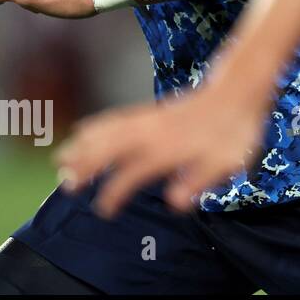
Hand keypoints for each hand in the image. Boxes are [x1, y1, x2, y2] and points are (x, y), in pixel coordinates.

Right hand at [55, 72, 268, 216]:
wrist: (240, 88)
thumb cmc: (236, 129)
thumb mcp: (227, 161)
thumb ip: (200, 182)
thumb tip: (175, 204)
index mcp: (169, 149)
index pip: (132, 174)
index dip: (115, 193)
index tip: (103, 211)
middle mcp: (154, 133)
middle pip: (110, 149)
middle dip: (85, 166)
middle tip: (64, 184)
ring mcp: (151, 119)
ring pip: (109, 132)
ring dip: (83, 146)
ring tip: (60, 160)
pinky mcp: (153, 111)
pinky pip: (117, 117)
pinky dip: (97, 125)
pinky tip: (83, 130)